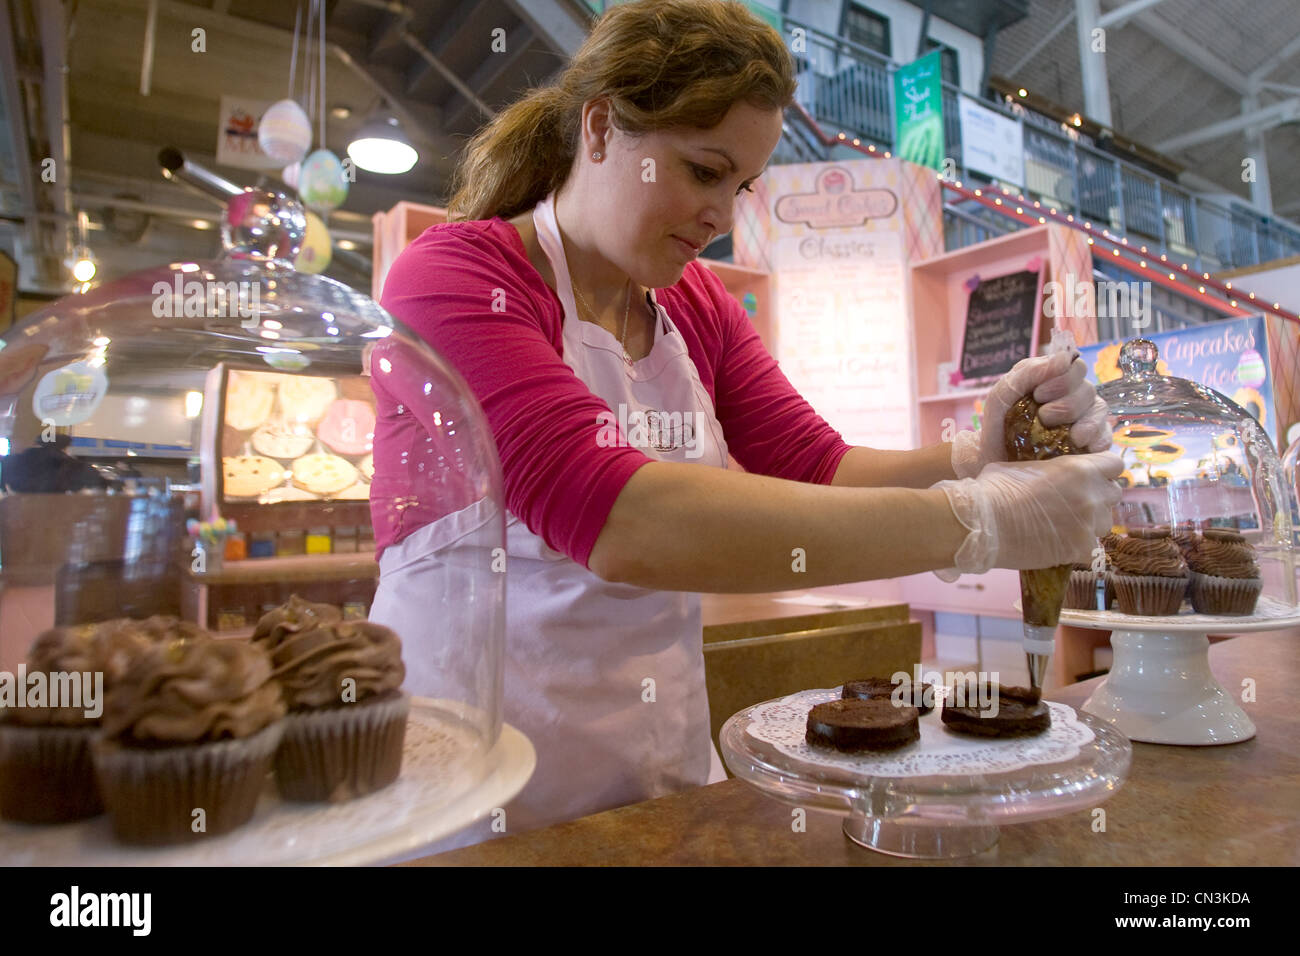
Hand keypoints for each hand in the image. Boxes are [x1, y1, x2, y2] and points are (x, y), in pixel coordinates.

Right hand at [935, 452, 1123, 576]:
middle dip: (1098, 497)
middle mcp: (1092, 495)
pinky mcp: (1080, 550)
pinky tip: (1061, 546)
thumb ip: (1044, 468)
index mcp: (1080, 468)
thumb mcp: (1020, 465)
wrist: (983, 525)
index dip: (1103, 470)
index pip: (1115, 464)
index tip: (1091, 476)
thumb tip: (1042, 471)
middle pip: (1114, 494)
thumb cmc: (993, 489)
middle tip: (1076, 502)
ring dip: (1091, 524)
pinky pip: (1092, 551)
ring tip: (1067, 527)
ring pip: (1106, 524)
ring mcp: (1089, 525)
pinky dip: (1079, 550)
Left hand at [951, 352, 1111, 478]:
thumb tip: (1062, 358)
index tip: (1039, 395)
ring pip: (1099, 409)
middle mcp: (1074, 396)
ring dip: (1081, 421)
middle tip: (1044, 417)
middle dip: (1066, 404)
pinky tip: (1078, 445)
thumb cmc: (999, 426)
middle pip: (1088, 389)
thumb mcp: (1003, 395)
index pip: (1075, 366)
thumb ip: (1028, 372)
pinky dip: (1095, 439)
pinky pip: (1105, 436)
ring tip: (1063, 436)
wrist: (996, 463)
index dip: (1062, 379)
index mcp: (1054, 379)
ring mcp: (1085, 419)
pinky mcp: (1092, 442)